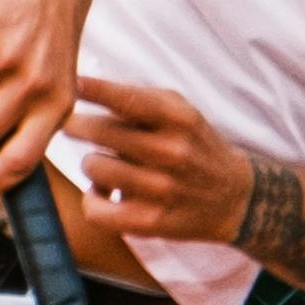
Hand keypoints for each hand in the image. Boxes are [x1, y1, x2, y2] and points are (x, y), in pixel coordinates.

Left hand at [61, 74, 255, 247]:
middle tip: (71, 125)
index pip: (128, 99)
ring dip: (91, 163)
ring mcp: (160, 189)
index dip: (96, 90)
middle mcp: (171, 151)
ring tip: (102, 164)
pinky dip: (91, 200)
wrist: (233, 198)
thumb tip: (84, 87)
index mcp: (178, 119)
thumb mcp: (180, 111)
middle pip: (100, 132)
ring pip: (93, 167)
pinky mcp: (149, 222)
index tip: (76, 82)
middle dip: (76, 125)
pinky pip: (96, 209)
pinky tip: (103, 193)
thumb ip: (138, 98)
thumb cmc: (194, 145)